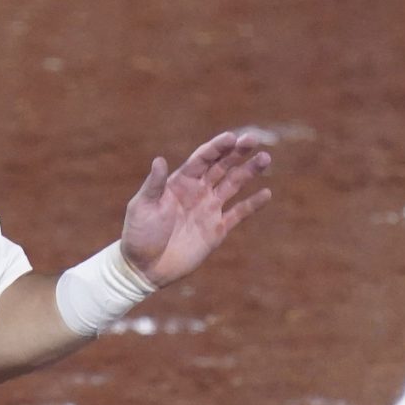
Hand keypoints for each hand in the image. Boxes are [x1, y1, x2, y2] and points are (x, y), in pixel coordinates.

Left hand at [121, 129, 271, 285]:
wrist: (145, 267)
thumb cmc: (138, 234)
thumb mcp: (142, 206)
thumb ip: (153, 184)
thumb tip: (159, 160)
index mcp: (180, 182)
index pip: (202, 159)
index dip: (217, 147)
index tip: (232, 137)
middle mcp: (198, 191)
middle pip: (222, 166)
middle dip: (238, 152)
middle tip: (253, 138)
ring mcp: (209, 209)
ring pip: (234, 184)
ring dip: (249, 171)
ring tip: (265, 158)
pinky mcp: (217, 230)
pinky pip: (239, 213)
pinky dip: (253, 204)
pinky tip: (266, 193)